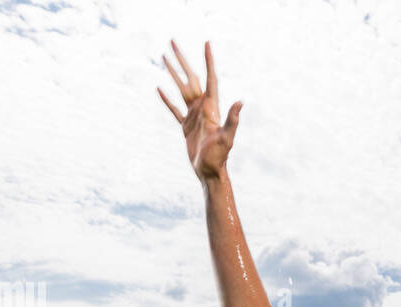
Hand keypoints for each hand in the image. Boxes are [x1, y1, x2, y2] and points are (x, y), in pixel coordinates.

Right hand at [158, 40, 241, 180]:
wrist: (209, 172)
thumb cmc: (219, 157)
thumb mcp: (226, 137)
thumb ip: (232, 120)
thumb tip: (240, 102)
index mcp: (211, 107)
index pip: (210, 78)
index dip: (209, 61)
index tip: (207, 43)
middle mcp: (202, 108)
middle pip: (191, 78)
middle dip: (182, 60)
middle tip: (172, 41)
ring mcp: (193, 116)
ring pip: (181, 89)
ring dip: (172, 73)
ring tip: (164, 57)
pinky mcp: (185, 126)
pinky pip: (174, 109)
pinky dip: (167, 99)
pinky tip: (159, 88)